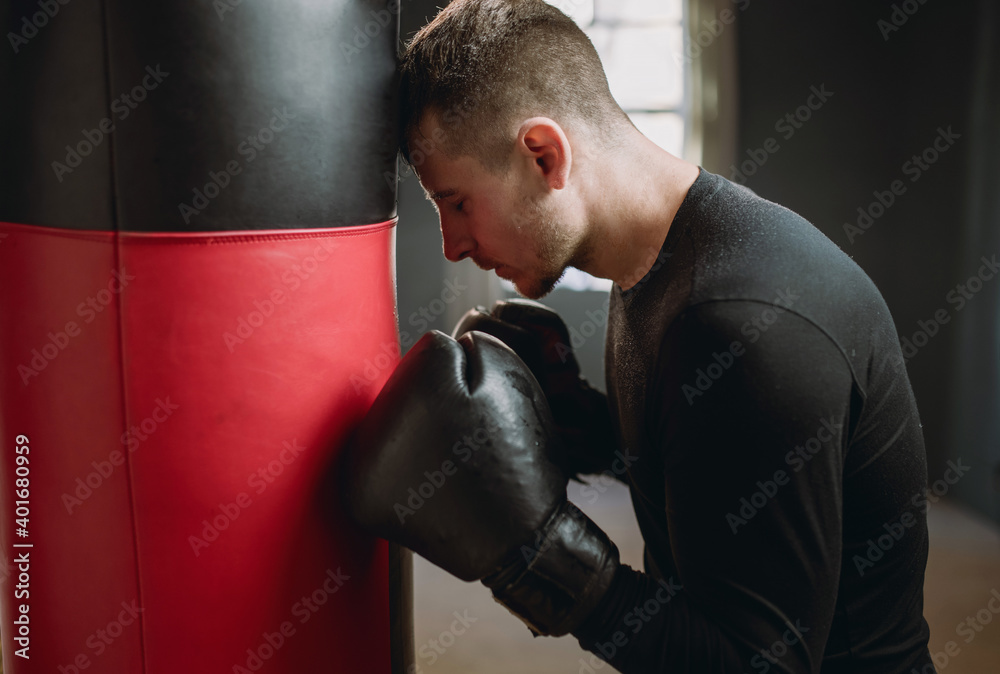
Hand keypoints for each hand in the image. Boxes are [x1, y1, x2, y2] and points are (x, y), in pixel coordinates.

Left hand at [341, 330, 618, 635]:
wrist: (518, 545)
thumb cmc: (521, 461)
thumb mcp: (514, 386)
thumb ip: (474, 346)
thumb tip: (437, 345)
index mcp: (421, 398)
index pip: (435, 348)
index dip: (471, 371)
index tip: (484, 410)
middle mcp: (378, 434)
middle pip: (403, 379)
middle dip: (435, 395)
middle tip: (467, 438)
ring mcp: (360, 472)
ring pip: (387, 412)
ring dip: (413, 423)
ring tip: (447, 458)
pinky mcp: (357, 499)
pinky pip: (376, 452)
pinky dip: (400, 456)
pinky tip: (427, 475)